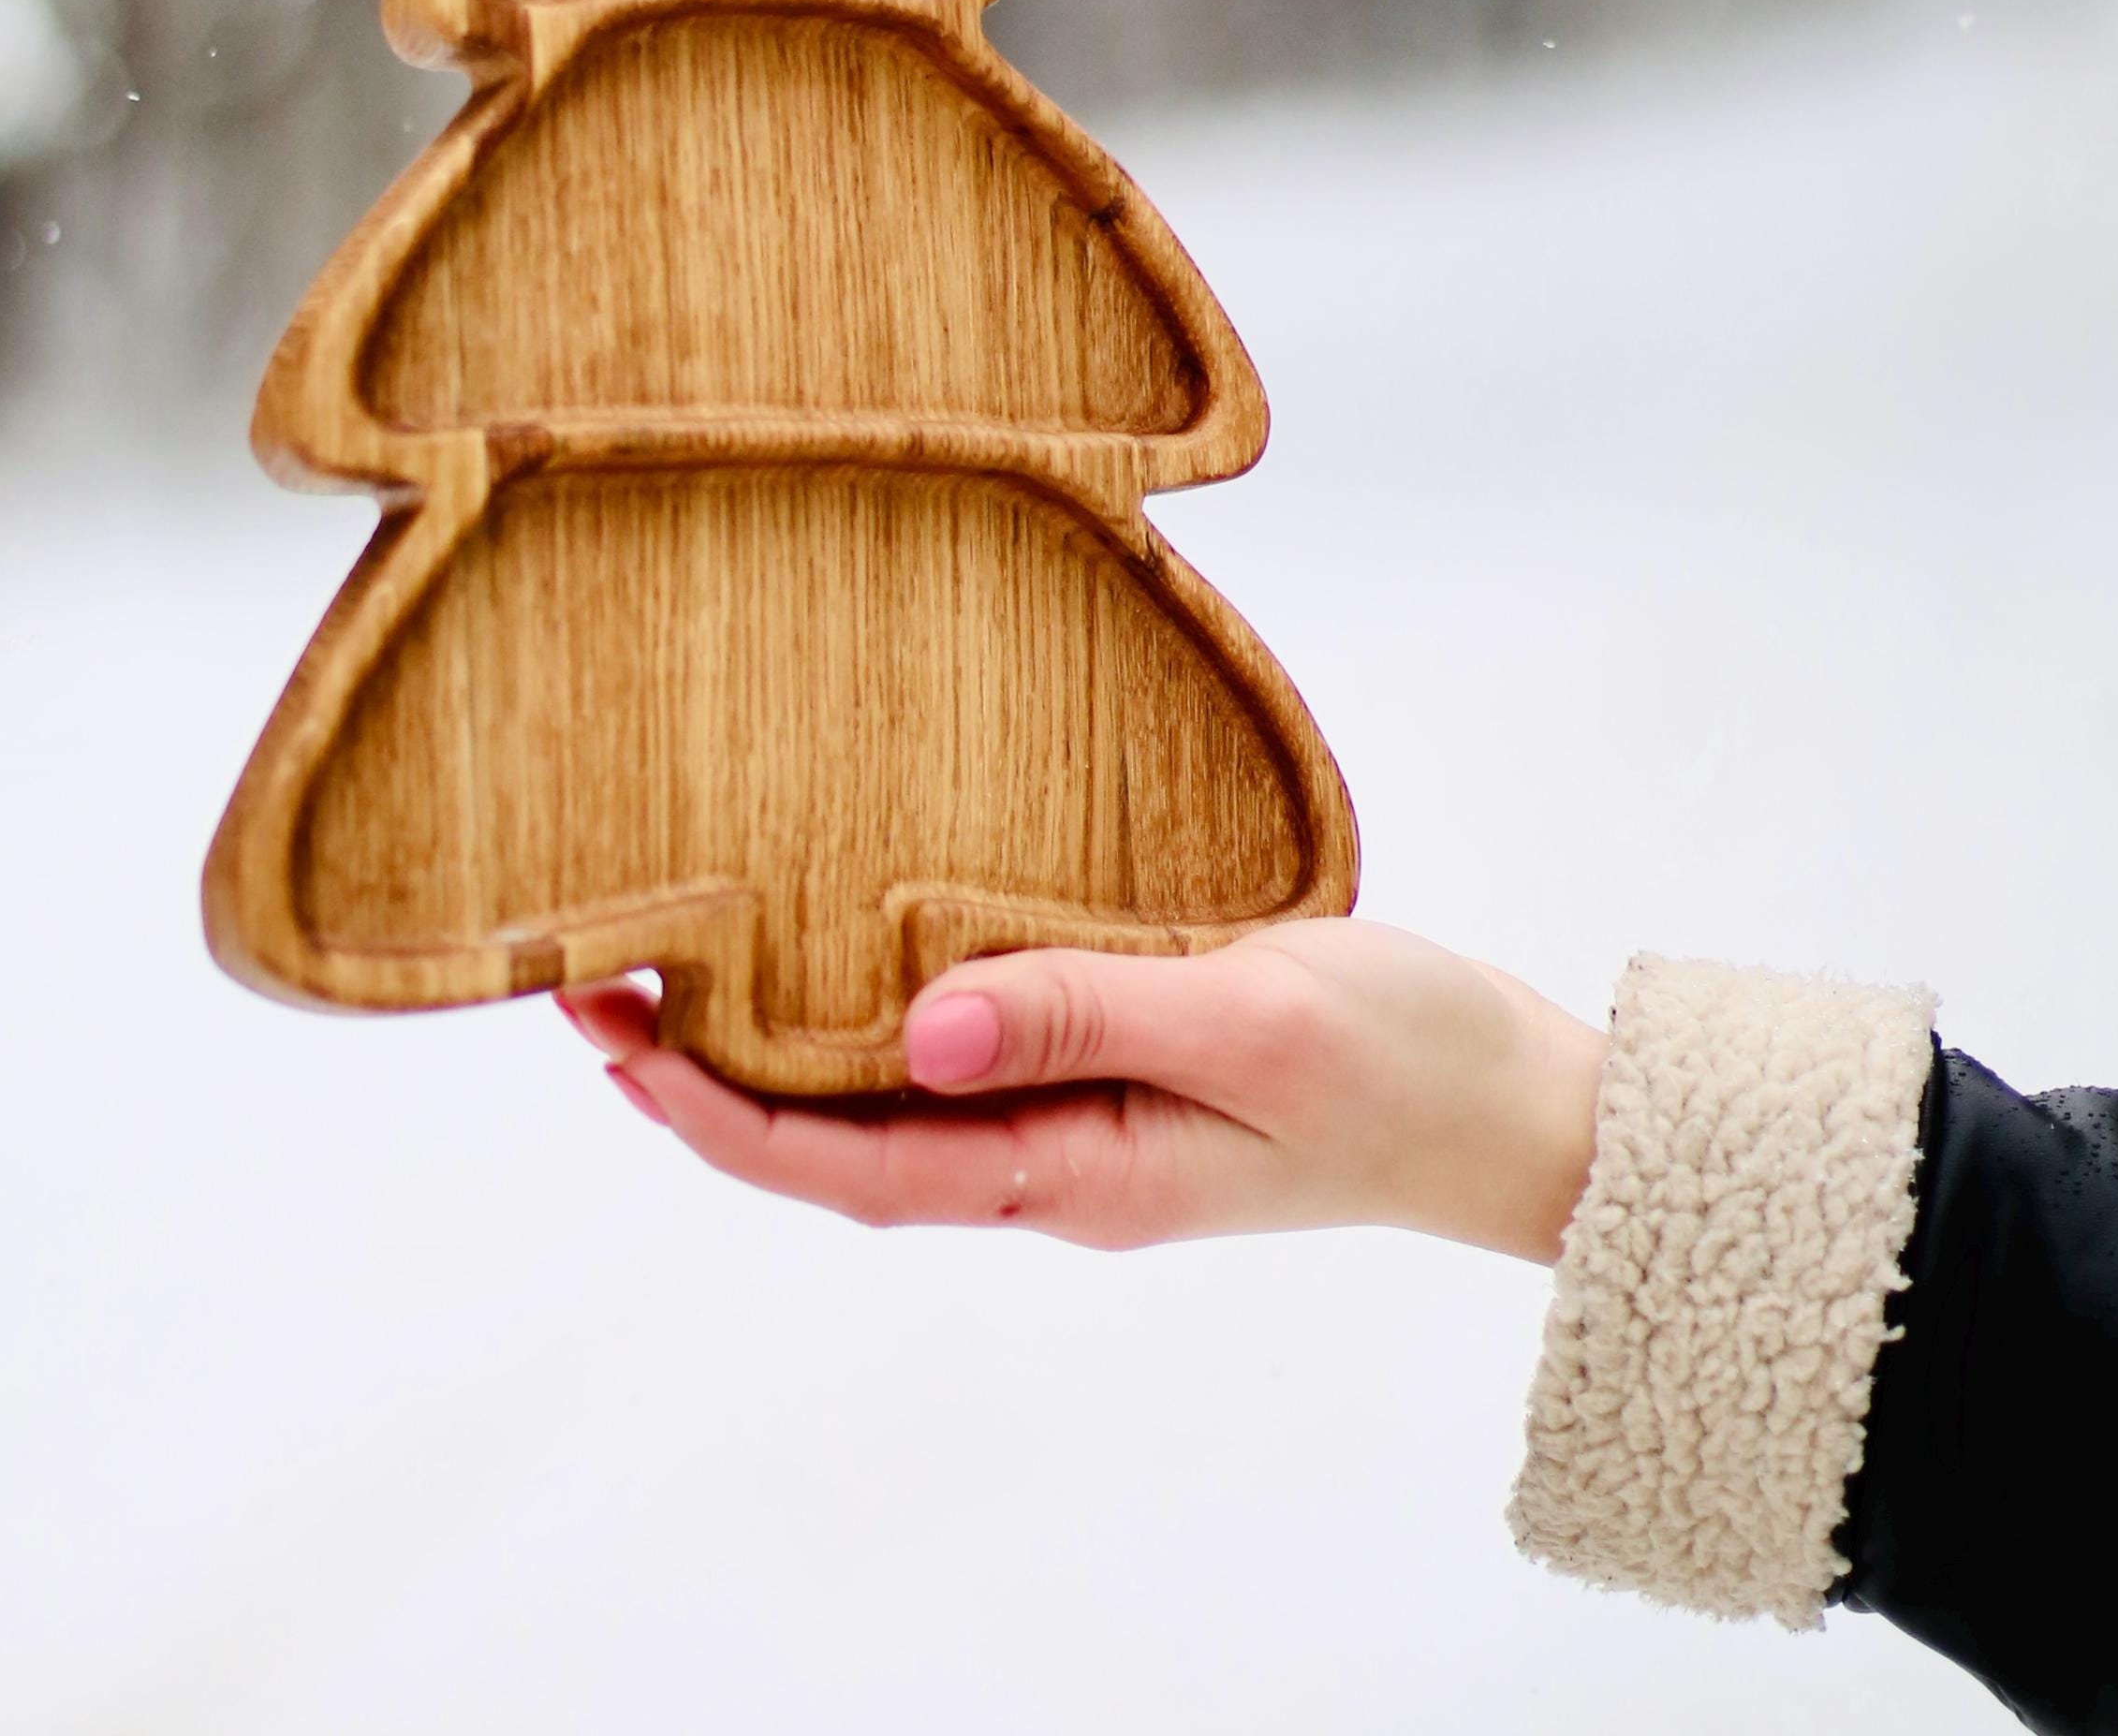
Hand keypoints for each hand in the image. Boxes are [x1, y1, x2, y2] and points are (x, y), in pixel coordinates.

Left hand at [558, 919, 1605, 1261]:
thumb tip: (920, 1029)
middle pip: (841, 1141)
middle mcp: (1053, 1160)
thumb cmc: (1403, 1062)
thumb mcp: (1247, 1021)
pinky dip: (873, 1008)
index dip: (720, 1115)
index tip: (617, 1045)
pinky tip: (835, 945)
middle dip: (708, 1078)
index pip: (852, 1165)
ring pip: (889, 1100)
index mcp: (1073, 1173)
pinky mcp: (1114, 1070)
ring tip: (674, 961)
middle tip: (594, 979)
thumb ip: (1083, 1013)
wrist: (1523, 1103)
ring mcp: (1081, 1122)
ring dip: (775, 1044)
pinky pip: (961, 1053)